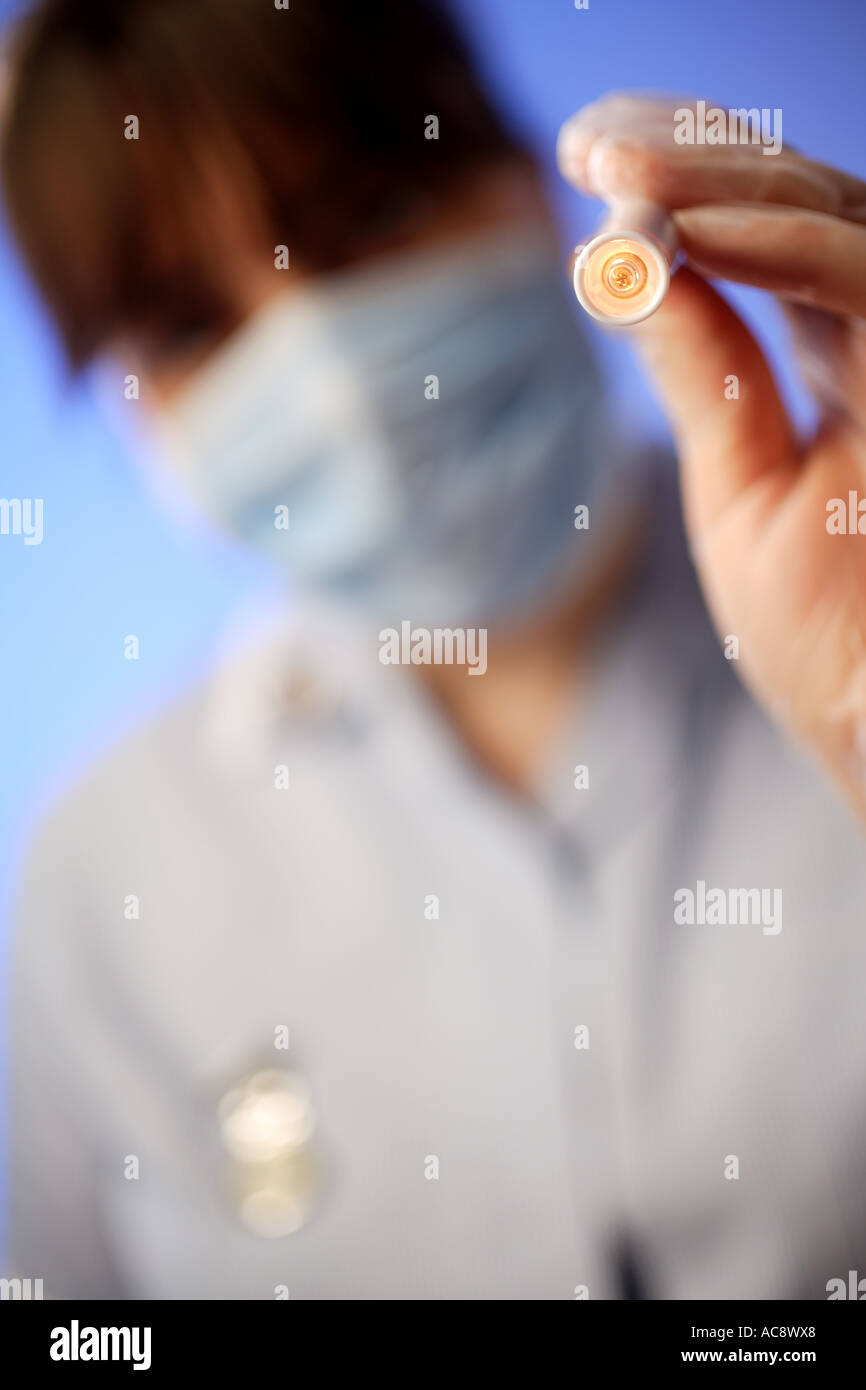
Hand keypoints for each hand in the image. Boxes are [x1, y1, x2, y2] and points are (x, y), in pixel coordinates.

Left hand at [558, 93, 865, 821]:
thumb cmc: (824, 635)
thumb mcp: (740, 488)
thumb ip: (703, 371)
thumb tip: (622, 262)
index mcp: (846, 365)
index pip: (772, 239)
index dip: (690, 186)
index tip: (588, 153)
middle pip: (806, 206)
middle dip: (697, 161)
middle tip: (594, 137)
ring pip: (839, 219)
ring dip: (725, 183)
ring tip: (618, 163)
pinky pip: (865, 284)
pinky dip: (781, 248)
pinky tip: (688, 230)